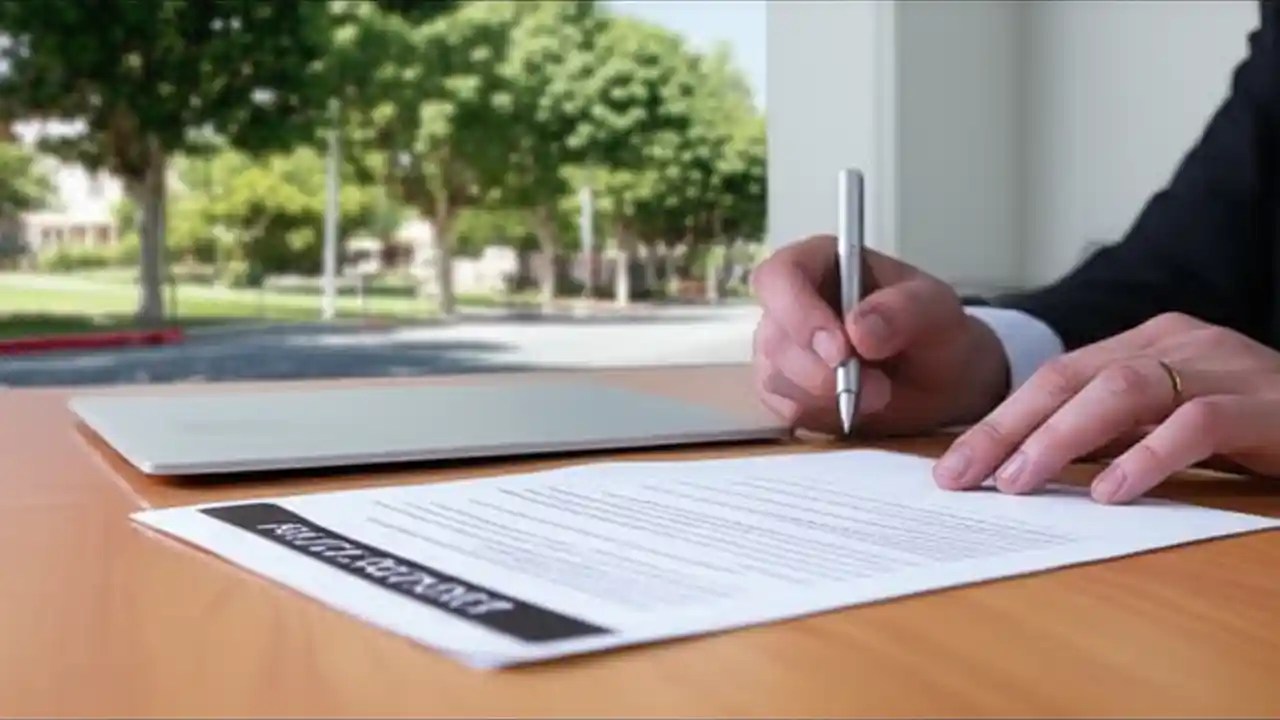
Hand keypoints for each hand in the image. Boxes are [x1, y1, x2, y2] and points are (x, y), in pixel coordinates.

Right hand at [751, 235, 1010, 436]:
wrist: (938, 380)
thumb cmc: (933, 331)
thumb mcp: (936, 311)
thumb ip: (903, 310)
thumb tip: (858, 328)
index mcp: (818, 263)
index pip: (779, 277)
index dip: (798, 313)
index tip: (839, 350)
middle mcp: (790, 303)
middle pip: (775, 338)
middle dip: (824, 373)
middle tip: (879, 387)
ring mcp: (781, 348)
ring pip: (776, 379)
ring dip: (829, 397)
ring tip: (879, 394)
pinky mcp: (782, 389)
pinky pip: (784, 409)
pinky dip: (823, 415)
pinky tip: (856, 406)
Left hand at [934, 312, 1279, 502]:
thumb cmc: (1251, 428)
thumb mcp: (1167, 425)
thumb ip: (1110, 434)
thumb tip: (1018, 466)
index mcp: (1149, 343)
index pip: (1056, 376)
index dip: (1000, 421)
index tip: (952, 468)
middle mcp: (1180, 342)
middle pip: (1074, 378)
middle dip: (1009, 429)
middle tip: (963, 478)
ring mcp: (1225, 366)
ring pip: (1124, 389)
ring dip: (1062, 439)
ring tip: (1019, 483)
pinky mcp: (1266, 404)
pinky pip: (1197, 423)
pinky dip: (1149, 458)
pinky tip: (1111, 493)